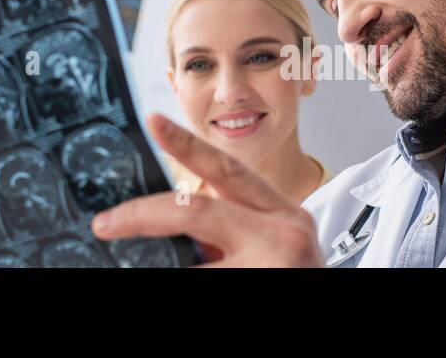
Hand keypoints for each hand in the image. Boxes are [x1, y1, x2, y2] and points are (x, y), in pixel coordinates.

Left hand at [91, 114, 324, 266]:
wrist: (339, 323)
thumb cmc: (295, 280)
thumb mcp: (274, 245)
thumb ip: (234, 225)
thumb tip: (178, 209)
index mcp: (285, 214)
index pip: (229, 169)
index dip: (189, 144)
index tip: (153, 123)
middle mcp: (283, 234)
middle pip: (195, 209)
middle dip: (142, 214)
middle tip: (106, 223)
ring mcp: (270, 267)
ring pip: (191, 263)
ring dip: (162, 266)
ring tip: (139, 266)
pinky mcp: (257, 288)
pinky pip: (202, 278)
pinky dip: (179, 274)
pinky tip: (169, 270)